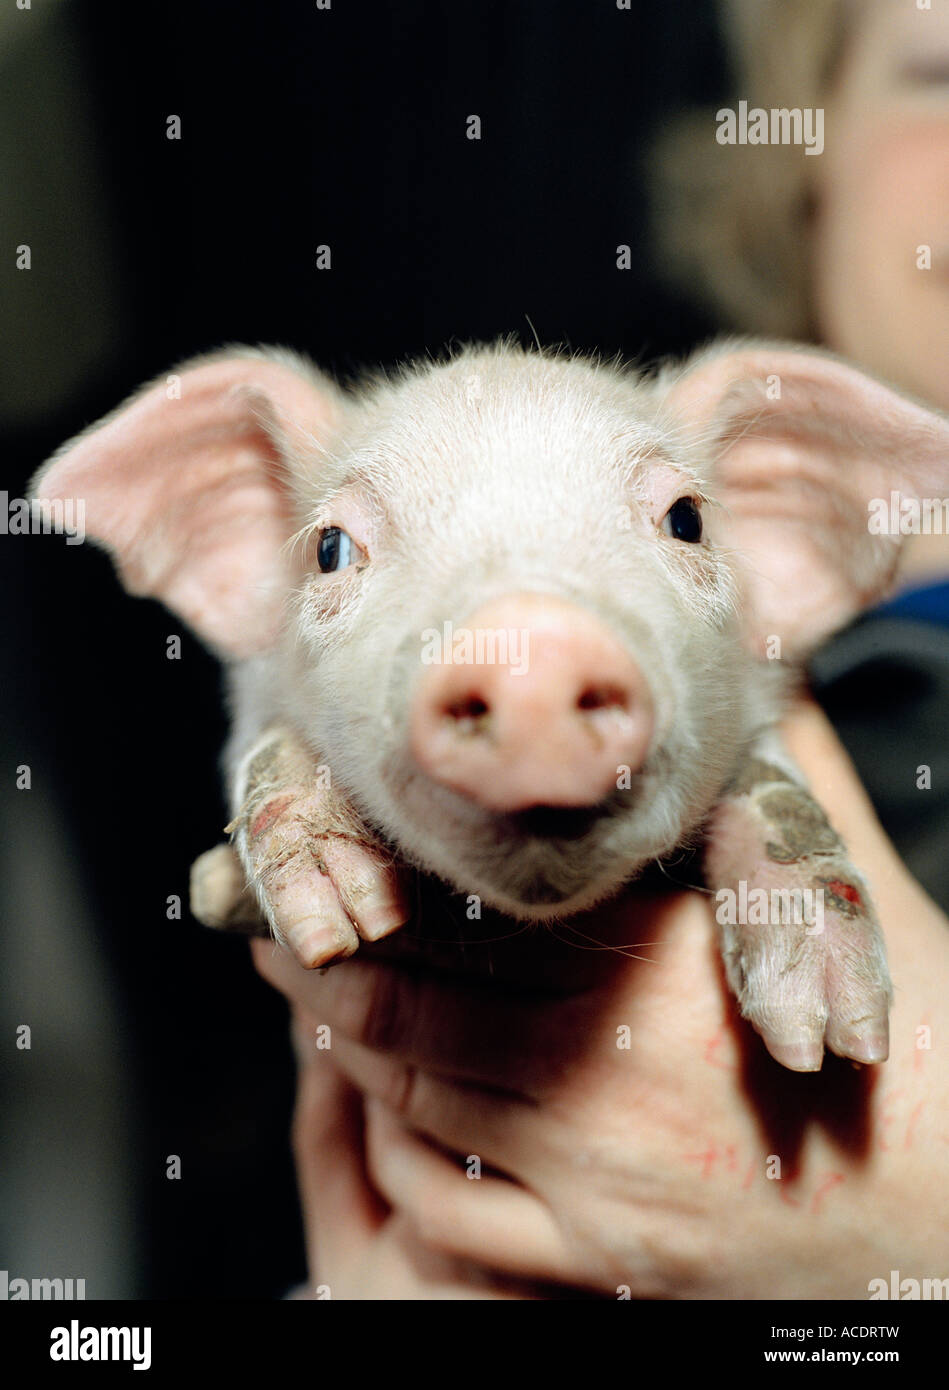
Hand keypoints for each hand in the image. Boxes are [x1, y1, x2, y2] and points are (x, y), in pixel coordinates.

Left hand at [253, 698, 948, 1297]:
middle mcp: (619, 1073)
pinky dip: (392, 1154)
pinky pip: (448, 1210)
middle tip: (279, 914)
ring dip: (345, 1042)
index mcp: (669, 966)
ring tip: (306, 988)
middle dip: (332, 956)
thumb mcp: (844, 894)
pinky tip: (374, 1110)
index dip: (388, 876)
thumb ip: (785, 775)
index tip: (332, 842)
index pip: (481, 912)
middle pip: (420, 1006)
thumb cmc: (907, 1044)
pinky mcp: (597, 1256)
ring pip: (418, 1101)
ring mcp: (600, 1176)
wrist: (947, 1200)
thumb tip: (759, 662)